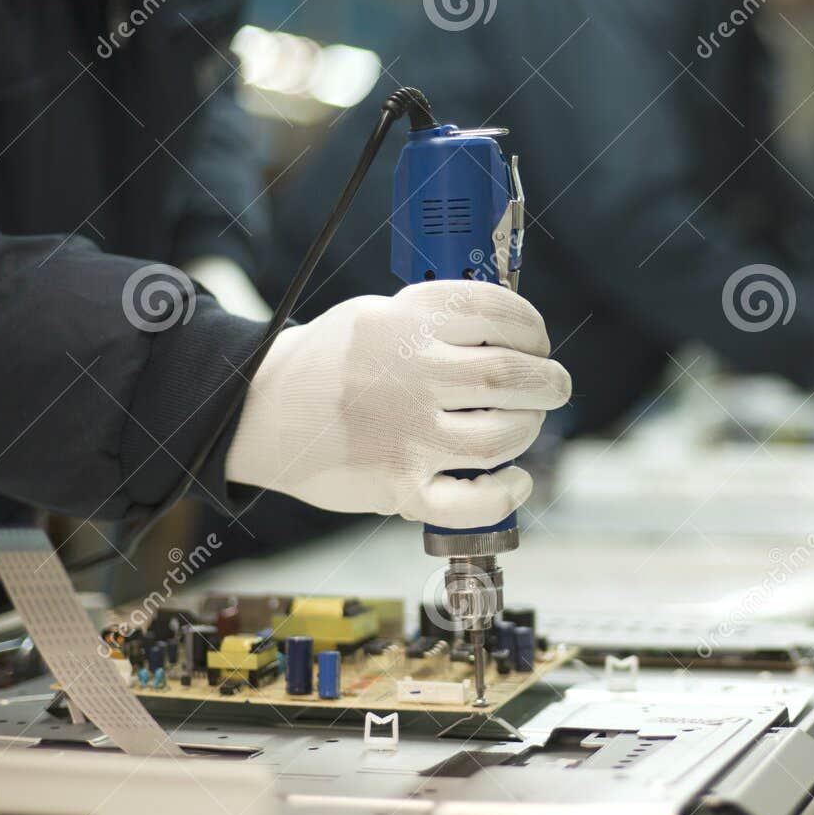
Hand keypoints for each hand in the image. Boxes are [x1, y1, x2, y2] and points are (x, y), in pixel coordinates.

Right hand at [226, 282, 570, 526]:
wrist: (260, 412)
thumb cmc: (327, 363)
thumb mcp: (374, 313)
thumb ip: (434, 319)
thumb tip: (509, 332)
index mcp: (406, 322)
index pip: (498, 312)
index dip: (532, 327)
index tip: (537, 340)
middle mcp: (412, 375)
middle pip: (511, 375)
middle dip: (548, 380)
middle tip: (553, 384)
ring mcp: (407, 435)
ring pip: (502, 437)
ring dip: (529, 429)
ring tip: (526, 422)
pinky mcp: (399, 487)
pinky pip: (471, 502)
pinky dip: (505, 493)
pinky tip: (515, 479)